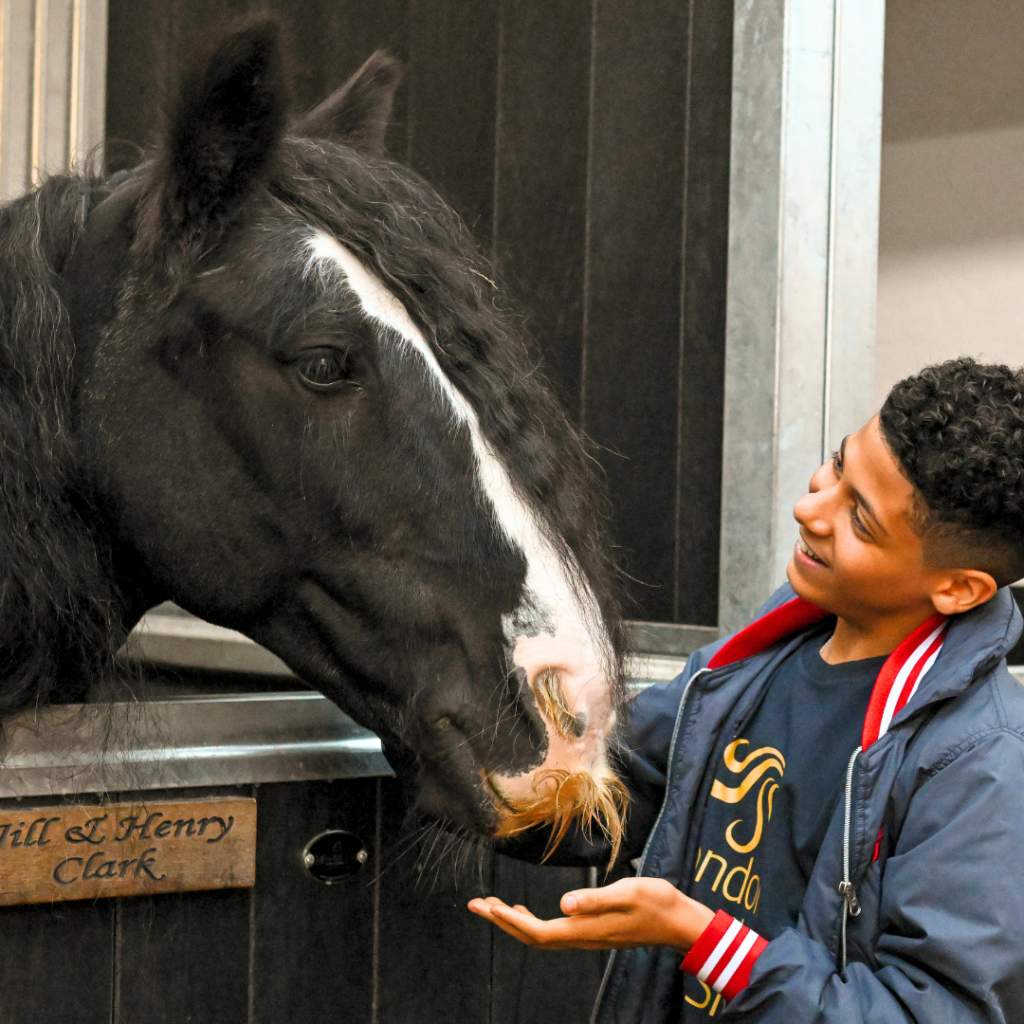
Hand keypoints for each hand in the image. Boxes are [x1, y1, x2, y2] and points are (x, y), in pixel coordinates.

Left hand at [467, 877, 714, 950]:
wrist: (679, 921)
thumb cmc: (656, 902)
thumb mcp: (626, 892)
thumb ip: (594, 899)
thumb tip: (564, 904)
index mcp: (584, 929)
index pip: (537, 931)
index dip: (508, 921)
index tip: (485, 907)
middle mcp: (581, 937)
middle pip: (532, 936)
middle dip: (501, 921)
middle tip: (475, 905)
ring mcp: (586, 936)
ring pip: (540, 935)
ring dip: (513, 921)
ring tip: (491, 906)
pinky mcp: (591, 930)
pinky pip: (552, 931)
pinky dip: (530, 921)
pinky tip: (523, 910)